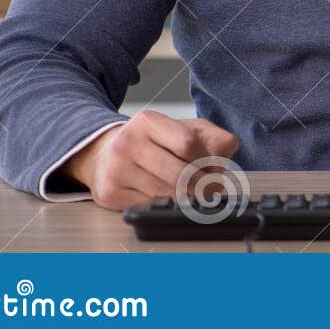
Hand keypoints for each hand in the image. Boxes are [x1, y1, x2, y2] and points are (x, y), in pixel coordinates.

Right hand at [63, 110, 238, 210]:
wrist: (104, 156)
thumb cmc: (153, 143)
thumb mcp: (185, 129)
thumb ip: (213, 138)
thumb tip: (224, 157)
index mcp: (148, 121)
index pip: (188, 143)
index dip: (207, 160)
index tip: (214, 168)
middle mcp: (128, 143)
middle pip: (179, 174)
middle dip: (202, 185)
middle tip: (211, 189)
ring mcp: (116, 169)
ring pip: (166, 194)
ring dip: (187, 198)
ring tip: (192, 192)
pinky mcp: (110, 193)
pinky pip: (149, 206)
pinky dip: (165, 206)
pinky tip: (168, 198)